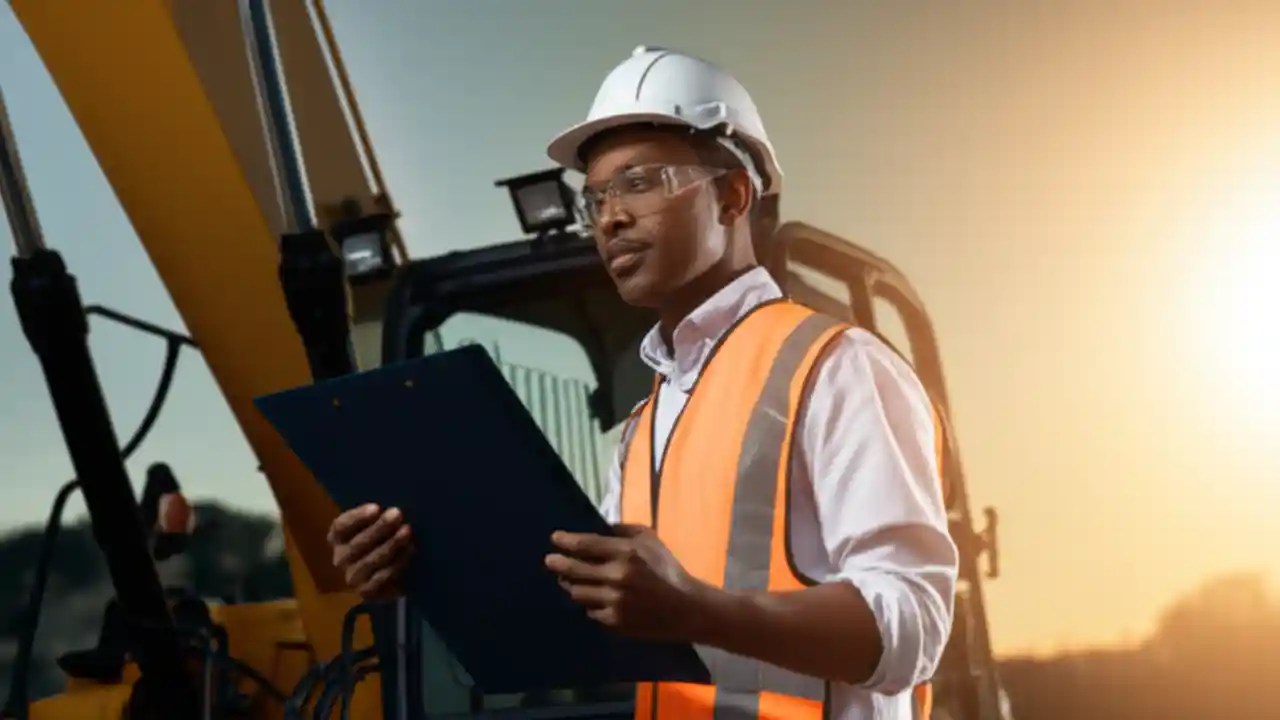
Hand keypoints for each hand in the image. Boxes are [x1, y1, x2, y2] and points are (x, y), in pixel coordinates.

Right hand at [327, 504, 413, 600]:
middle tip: (397, 514)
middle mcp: (340, 558)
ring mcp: (352, 577)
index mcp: (337, 537)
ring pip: (370, 560)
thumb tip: (393, 508)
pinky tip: (409, 551)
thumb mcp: (378, 525)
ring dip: (390, 545)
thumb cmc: (384, 540)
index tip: (376, 508)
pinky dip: (397, 563)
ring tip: (407, 531)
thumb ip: (379, 516)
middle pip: (357, 543)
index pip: (340, 526)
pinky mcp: (366, 592)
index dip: (357, 517)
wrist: (392, 575)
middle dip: (380, 528)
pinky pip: (381, 578)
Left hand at [545, 523, 709, 642]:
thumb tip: (598, 526)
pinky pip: (589, 610)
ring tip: (567, 579)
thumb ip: (623, 530)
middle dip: (557, 563)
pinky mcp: (614, 622)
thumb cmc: (667, 569)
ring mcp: (614, 602)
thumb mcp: (650, 539)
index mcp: (626, 553)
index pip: (586, 545)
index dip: (567, 541)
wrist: (685, 609)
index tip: (555, 538)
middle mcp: (616, 577)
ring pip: (577, 592)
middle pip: (574, 570)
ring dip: (570, 584)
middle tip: (549, 560)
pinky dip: (589, 603)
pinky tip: (592, 598)